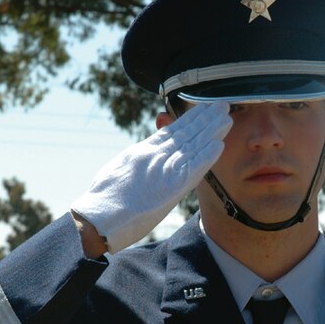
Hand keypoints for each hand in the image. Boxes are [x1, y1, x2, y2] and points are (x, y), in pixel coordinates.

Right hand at [71, 102, 231, 252]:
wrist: (98, 218)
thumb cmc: (103, 202)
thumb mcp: (118, 173)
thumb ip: (134, 163)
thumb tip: (139, 156)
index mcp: (141, 153)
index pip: (170, 133)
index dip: (188, 120)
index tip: (202, 110)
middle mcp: (153, 157)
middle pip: (184, 134)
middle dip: (204, 119)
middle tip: (221, 105)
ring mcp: (161, 170)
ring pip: (192, 146)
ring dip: (211, 132)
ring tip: (226, 117)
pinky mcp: (169, 187)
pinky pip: (192, 168)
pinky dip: (206, 156)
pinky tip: (219, 145)